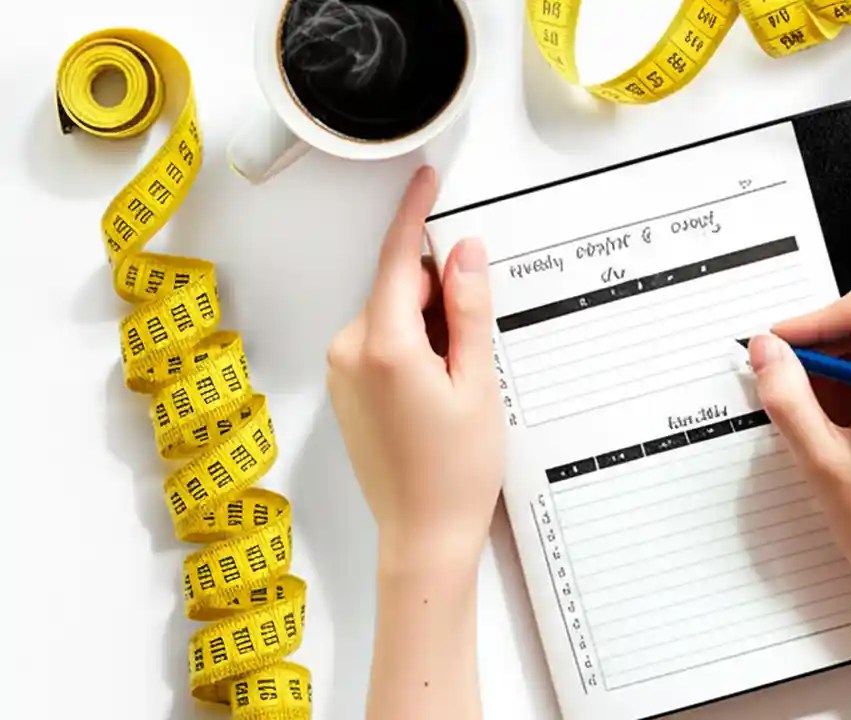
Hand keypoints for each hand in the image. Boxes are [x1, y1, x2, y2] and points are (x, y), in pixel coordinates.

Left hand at [326, 166, 503, 568]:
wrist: (423, 536)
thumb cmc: (457, 472)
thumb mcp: (478, 382)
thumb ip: (470, 310)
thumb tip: (466, 253)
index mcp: (384, 345)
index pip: (400, 258)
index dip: (415, 213)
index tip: (425, 179)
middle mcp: (350, 351)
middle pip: (399, 288)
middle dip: (440, 294)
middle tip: (474, 347)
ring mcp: (342, 371)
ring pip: (392, 315)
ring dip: (428, 325)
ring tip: (457, 382)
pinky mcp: (344, 388)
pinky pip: (379, 342)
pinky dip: (411, 346)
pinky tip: (436, 390)